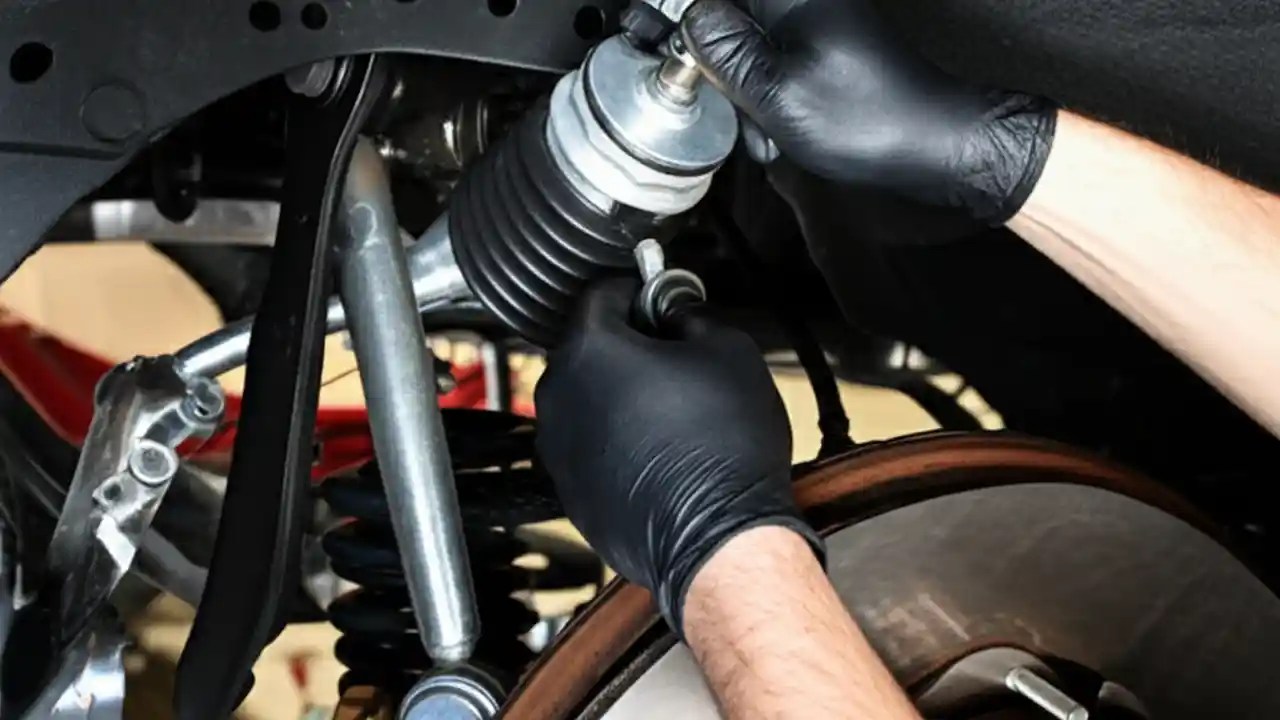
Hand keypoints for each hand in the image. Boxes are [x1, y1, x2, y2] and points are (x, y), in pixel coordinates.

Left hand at [535, 280, 820, 632]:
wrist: (718, 538)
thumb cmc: (724, 450)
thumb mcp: (728, 350)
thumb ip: (690, 315)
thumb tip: (676, 313)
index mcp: (590, 350)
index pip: (602, 293)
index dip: (640, 291)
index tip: (662, 301)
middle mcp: (559, 396)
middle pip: (587, 346)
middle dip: (628, 344)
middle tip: (676, 357)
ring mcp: (559, 447)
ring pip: (586, 398)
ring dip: (619, 394)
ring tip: (674, 410)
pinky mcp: (570, 488)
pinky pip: (589, 445)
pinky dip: (616, 439)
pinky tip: (660, 449)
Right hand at [682, 0, 1057, 223]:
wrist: (934, 146)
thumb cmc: (870, 120)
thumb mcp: (777, 92)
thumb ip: (724, 52)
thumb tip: (690, 19)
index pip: (717, 1)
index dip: (691, 25)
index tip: (677, 51)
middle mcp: (804, 3)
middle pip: (728, 21)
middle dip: (718, 67)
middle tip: (729, 104)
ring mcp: (816, 26)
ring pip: (747, 50)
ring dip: (743, 93)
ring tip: (764, 130)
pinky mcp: (823, 53)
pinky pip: (772, 69)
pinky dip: (766, 101)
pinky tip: (779, 133)